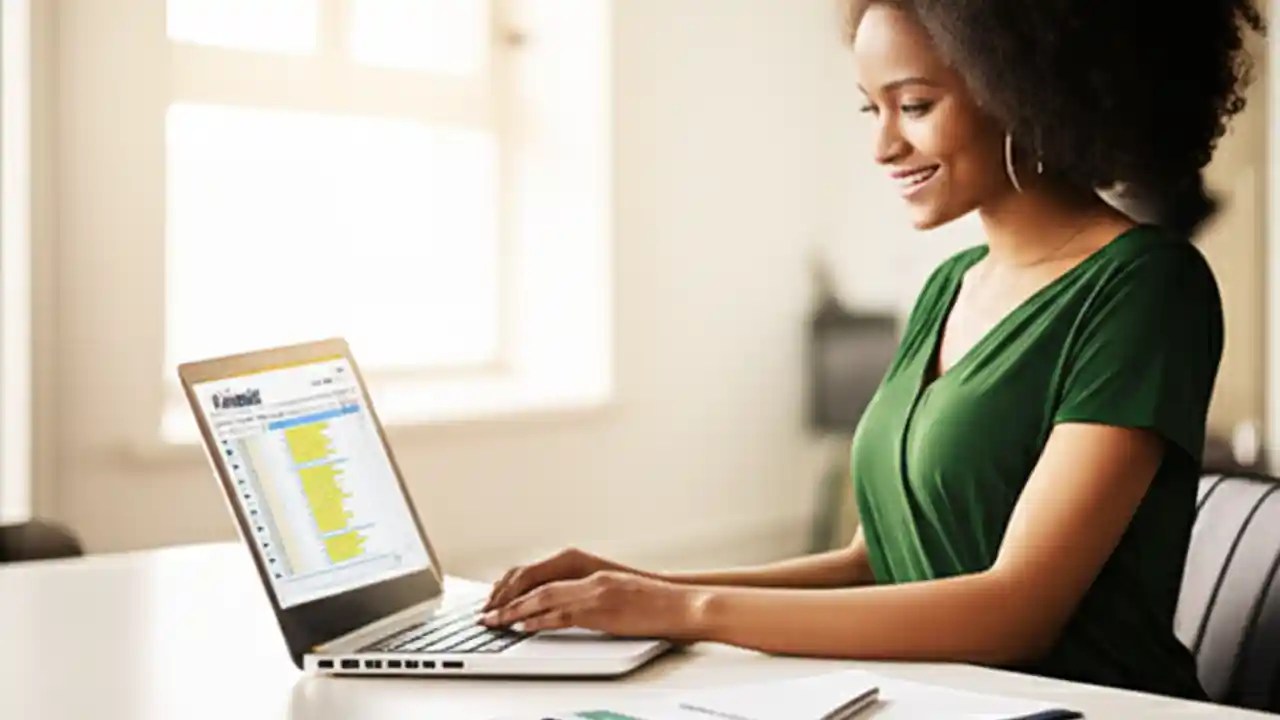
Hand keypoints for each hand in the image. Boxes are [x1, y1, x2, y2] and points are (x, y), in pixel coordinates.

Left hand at [480, 571, 709, 638]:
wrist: (682, 604)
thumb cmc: (657, 603)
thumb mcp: (620, 593)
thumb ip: (594, 595)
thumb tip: (569, 608)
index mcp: (593, 572)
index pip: (545, 576)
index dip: (518, 588)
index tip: (499, 600)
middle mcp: (589, 578)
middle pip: (538, 584)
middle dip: (508, 599)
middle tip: (487, 613)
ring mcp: (595, 592)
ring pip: (543, 598)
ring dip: (515, 611)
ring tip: (494, 621)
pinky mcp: (601, 610)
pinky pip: (561, 614)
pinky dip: (538, 620)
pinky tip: (523, 626)